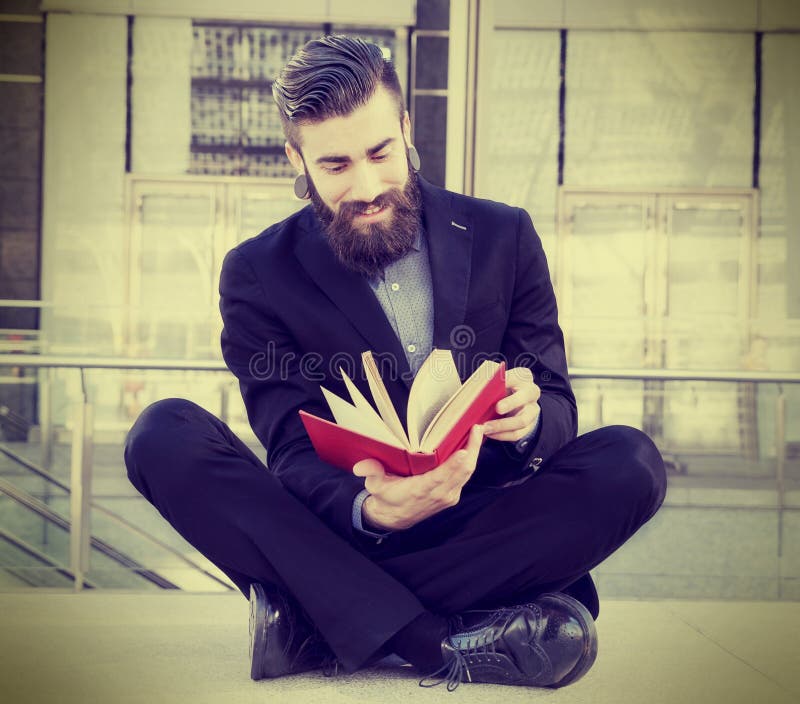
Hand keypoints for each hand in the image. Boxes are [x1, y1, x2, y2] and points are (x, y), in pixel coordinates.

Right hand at [352, 424, 484, 530]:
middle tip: (477, 429)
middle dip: (472, 450)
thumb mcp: (374, 485)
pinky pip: (464, 477)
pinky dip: (470, 461)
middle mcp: (438, 495)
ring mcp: (448, 496)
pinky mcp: (452, 495)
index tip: (464, 451)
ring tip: (478, 433)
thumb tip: (361, 467)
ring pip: (466, 474)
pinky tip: (473, 446)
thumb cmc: (386, 497)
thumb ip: (371, 473)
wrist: (393, 518)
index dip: (454, 465)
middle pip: (461, 472)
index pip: (440, 477)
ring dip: (475, 453)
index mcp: (420, 491)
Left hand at [482, 366, 540, 441]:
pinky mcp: (530, 425)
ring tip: (486, 427)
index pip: (516, 376)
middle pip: (525, 397)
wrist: (516, 400)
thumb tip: (475, 386)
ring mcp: (532, 410)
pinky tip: (490, 434)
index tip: (494, 384)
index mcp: (523, 377)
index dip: (507, 380)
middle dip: (510, 403)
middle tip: (497, 408)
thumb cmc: (503, 388)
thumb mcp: (498, 381)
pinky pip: (518, 434)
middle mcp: (531, 392)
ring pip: (522, 420)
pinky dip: (502, 435)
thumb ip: (490, 382)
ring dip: (502, 425)